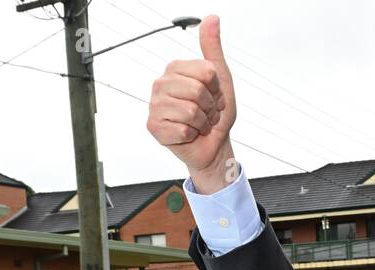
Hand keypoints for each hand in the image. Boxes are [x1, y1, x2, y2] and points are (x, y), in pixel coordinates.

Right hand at [146, 15, 236, 192]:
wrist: (213, 146)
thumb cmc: (215, 115)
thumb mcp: (221, 80)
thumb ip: (213, 50)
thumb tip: (212, 18)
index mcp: (175, 69)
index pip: (207, 73)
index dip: (217, 90)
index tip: (213, 97)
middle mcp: (161, 84)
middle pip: (198, 91)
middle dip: (210, 108)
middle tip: (206, 113)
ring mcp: (155, 105)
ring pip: (191, 110)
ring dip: (203, 122)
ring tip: (198, 123)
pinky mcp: (154, 126)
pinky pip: (183, 128)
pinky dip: (192, 135)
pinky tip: (188, 134)